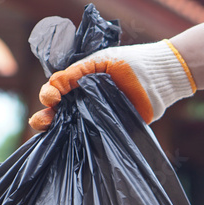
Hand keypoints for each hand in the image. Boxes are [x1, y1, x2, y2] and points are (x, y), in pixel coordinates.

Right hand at [28, 40, 195, 130]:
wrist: (160, 77)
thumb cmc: (131, 63)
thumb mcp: (100, 62)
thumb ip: (76, 73)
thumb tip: (53, 84)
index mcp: (78, 83)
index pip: (54, 91)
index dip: (47, 95)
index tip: (51, 98)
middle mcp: (83, 101)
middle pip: (55, 113)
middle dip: (43, 117)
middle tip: (42, 121)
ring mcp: (95, 116)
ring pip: (68, 127)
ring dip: (55, 131)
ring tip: (49, 132)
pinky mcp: (109, 130)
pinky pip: (90, 138)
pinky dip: (78, 141)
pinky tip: (70, 142)